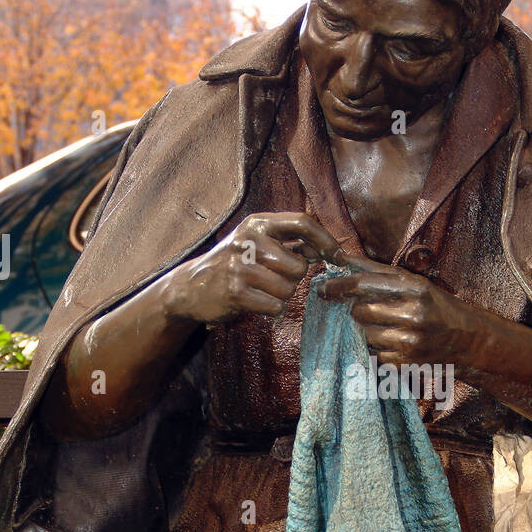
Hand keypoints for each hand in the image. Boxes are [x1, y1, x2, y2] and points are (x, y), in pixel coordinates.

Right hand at [164, 213, 345, 325]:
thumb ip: (290, 241)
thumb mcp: (257, 242)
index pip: (302, 222)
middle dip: (294, 278)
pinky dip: (271, 309)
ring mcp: (240, 266)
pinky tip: (255, 302)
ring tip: (261, 290)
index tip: (340, 257)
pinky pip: (275, 306)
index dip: (326, 240)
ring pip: (288, 289)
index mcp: (257, 223)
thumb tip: (329, 248)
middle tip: (273, 278)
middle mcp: (248, 240)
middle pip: (299, 266)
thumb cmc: (234, 263)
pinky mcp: (235, 292)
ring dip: (281, 295)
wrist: (191, 286)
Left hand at [320, 255, 531, 436]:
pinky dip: (378, 349)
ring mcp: (409, 342)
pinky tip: (395, 344)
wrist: (466, 339)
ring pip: (365, 334)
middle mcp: (413, 315)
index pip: (364, 285)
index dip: (339, 286)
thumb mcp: (412, 282)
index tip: (323, 289)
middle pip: (359, 311)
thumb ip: (374, 270)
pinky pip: (374, 354)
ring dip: (370, 331)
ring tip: (390, 328)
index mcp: (414, 289)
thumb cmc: (434, 305)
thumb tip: (338, 256)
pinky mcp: (405, 363)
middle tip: (374, 310)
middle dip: (360, 310)